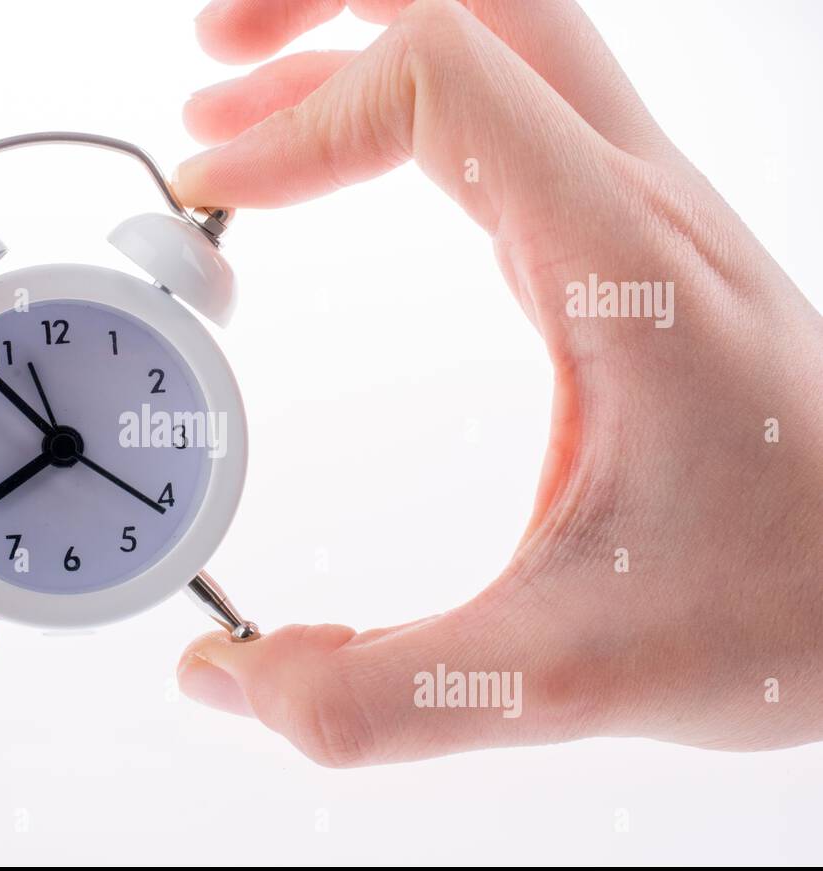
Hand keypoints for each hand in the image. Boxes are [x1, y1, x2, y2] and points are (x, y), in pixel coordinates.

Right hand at [173, 0, 822, 764]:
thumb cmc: (788, 608)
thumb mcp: (564, 677)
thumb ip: (379, 695)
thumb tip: (228, 678)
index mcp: (617, 265)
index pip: (443, 83)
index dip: (303, 118)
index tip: (216, 199)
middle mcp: (634, 206)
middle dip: (325, 1)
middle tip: (213, 64)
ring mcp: (639, 214)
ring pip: (502, 36)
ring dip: (367, 36)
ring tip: (247, 106)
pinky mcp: (630, 246)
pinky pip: (514, 115)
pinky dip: (413, 108)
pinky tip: (357, 176)